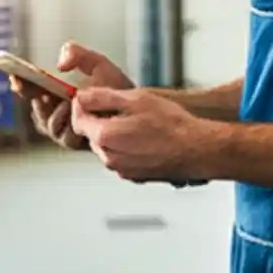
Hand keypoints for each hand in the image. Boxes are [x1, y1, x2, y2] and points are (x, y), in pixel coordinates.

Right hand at [8, 42, 134, 149]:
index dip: (21, 83)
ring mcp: (64, 128)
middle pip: (36, 108)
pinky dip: (68, 126)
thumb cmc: (115, 88)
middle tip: (45, 92)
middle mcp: (55, 112)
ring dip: (55, 114)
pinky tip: (77, 117)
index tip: (15, 76)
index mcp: (56, 92)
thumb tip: (60, 63)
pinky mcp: (76, 142)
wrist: (136, 109)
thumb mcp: (98, 64)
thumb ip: (78, 54)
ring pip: (48, 124)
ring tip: (67, 103)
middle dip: (38, 100)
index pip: (31, 88)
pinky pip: (64, 135)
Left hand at [70, 87, 215, 183]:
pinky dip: (126, 147)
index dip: (82, 104)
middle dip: (99, 119)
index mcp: (104, 136)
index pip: (77, 118)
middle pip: (91, 133)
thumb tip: (82, 96)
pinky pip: (120, 157)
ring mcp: (121, 169)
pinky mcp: (133, 176)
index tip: (92, 97)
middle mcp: (108, 157)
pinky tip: (145, 137)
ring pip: (106, 146)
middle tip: (122, 107)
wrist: (195, 149)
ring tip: (138, 122)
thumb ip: (102, 97)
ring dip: (114, 133)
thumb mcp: (135, 99)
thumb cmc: (170, 124)